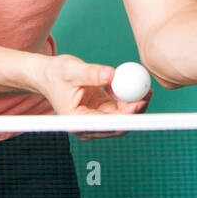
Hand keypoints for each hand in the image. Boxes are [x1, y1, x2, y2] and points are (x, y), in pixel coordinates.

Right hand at [30, 54, 152, 139]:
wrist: (48, 75)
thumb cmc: (56, 73)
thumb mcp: (72, 70)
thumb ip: (92, 73)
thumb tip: (113, 74)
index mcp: (76, 122)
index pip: (105, 123)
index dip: (124, 115)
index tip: (138, 102)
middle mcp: (87, 126)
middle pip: (118, 124)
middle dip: (136, 110)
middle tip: (148, 92)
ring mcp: (95, 120)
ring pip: (122, 117)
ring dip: (134, 103)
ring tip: (141, 85)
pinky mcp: (101, 113)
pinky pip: (120, 109)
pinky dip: (126, 97)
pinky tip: (122, 83)